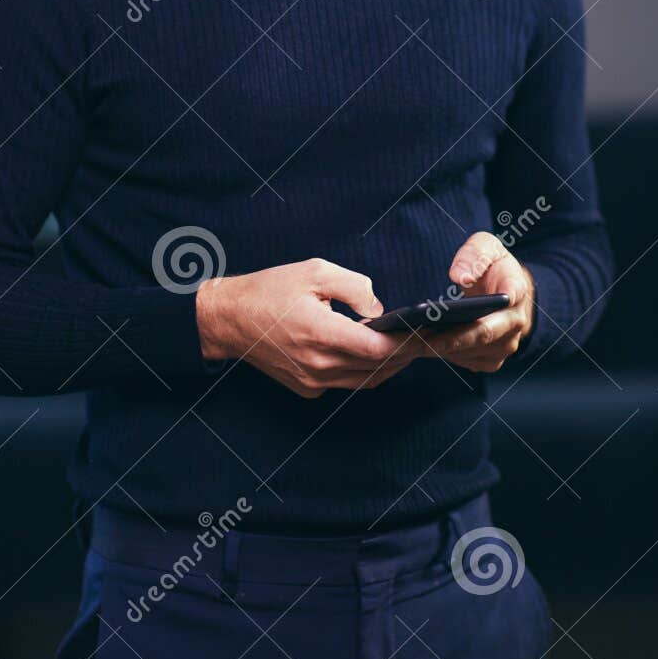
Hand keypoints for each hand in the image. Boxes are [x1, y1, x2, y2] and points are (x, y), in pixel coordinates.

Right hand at [195, 257, 423, 398]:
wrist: (229, 320)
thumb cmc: (269, 291)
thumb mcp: (314, 271)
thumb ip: (354, 287)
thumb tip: (378, 309)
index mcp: (321, 333)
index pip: (377, 348)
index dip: (406, 342)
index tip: (425, 332)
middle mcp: (318, 364)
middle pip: (377, 367)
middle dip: (406, 354)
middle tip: (428, 339)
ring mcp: (312, 380)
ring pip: (365, 381)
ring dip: (389, 367)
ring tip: (409, 348)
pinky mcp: (307, 387)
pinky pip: (346, 383)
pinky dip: (366, 371)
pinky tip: (373, 354)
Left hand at [426, 232, 535, 372]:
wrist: (506, 293)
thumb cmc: (493, 268)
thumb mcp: (487, 247)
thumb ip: (475, 254)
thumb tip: (459, 277)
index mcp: (516, 289)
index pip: (509, 295)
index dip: (489, 303)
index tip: (453, 306)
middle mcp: (516, 322)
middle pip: (482, 334)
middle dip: (450, 338)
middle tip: (417, 337)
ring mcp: (505, 345)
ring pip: (471, 351)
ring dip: (442, 349)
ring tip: (410, 342)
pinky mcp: (491, 360)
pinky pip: (465, 360)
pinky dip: (443, 354)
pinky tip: (420, 346)